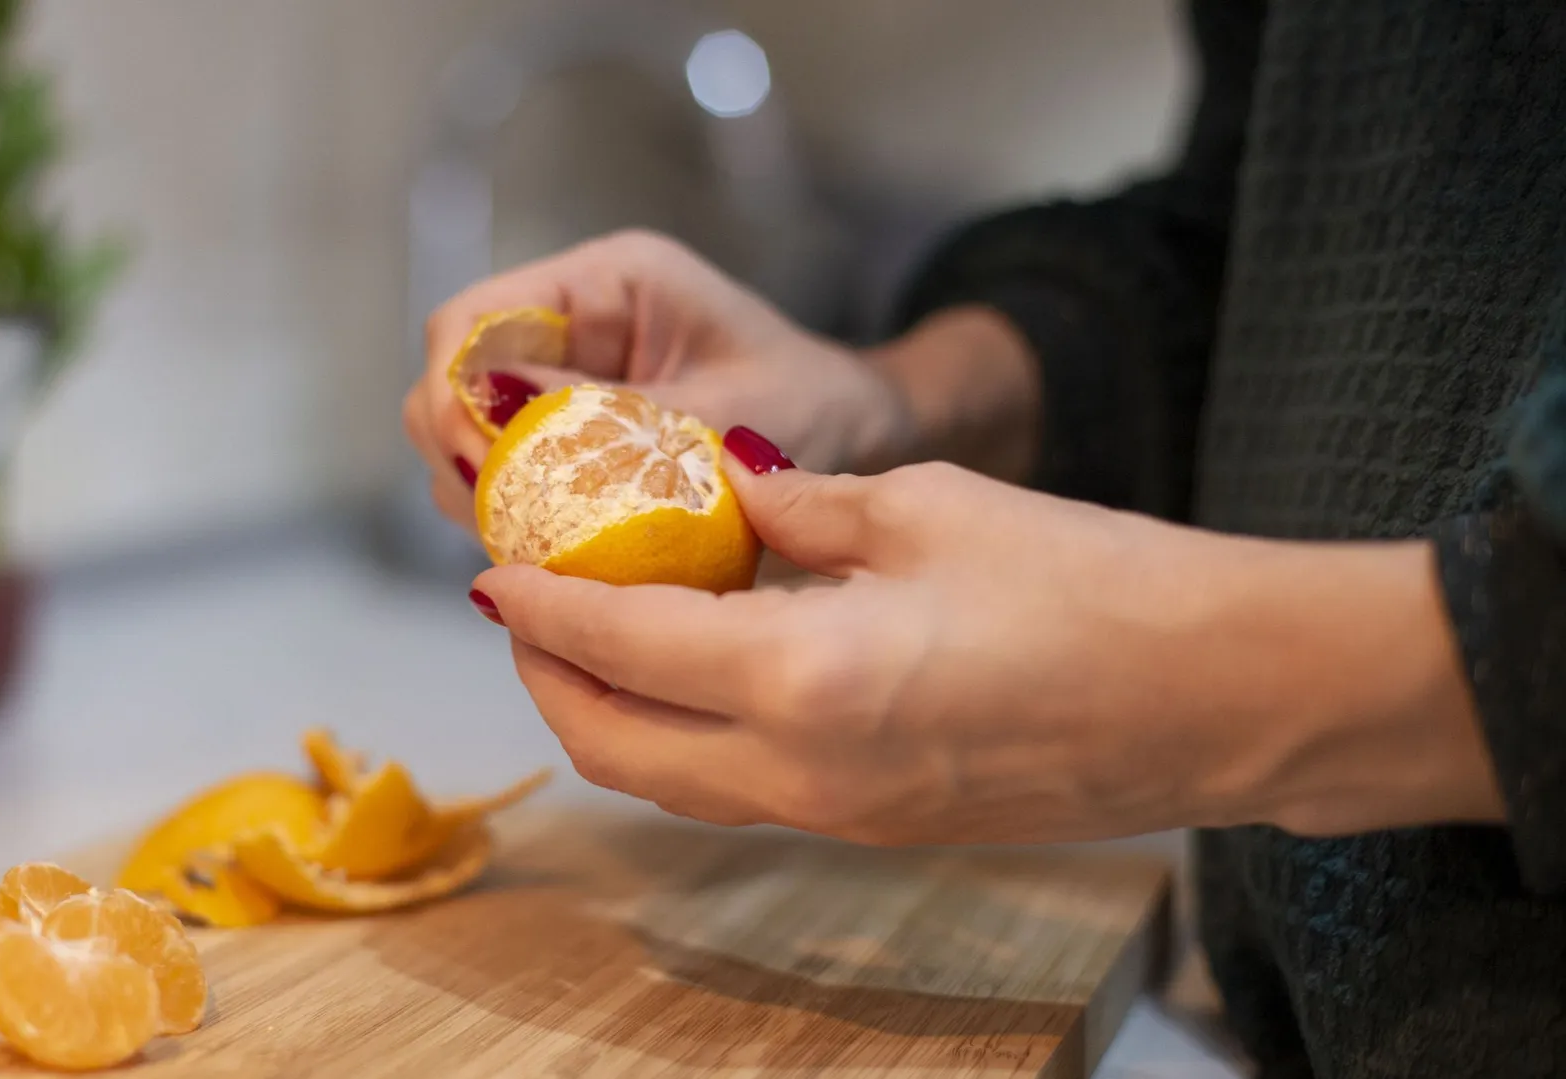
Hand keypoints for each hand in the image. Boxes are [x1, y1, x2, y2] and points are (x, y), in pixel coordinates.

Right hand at [403, 230, 908, 531]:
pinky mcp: (570, 443)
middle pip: (449, 388)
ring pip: (467, 446)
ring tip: (548, 549)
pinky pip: (510, 484)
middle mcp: (566, 328)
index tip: (479, 467)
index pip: (468, 323)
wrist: (867, 437)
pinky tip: (566, 556)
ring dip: (491, 500)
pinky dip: (522, 522)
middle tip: (514, 527)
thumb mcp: (731, 413)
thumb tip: (496, 410)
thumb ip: (620, 416)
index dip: (451, 395)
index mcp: (601, 286)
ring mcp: (562, 388)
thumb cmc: (817, 406)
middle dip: (464, 460)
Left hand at [469, 431, 1505, 844]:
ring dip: (610, 715)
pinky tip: (693, 675)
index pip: (621, 646)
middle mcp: (801, 772)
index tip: (498, 569)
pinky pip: (735, 794)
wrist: (1224, 697)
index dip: (546, 605)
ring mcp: (839, 816)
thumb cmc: (1096, 587)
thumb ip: (800, 507)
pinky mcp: (877, 826)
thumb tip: (723, 485)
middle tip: (529, 609)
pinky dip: (681, 740)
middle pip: (615, 746)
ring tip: (594, 639)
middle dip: (550, 677)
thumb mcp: (929, 507)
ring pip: (668, 784)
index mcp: (802, 680)